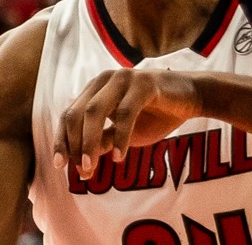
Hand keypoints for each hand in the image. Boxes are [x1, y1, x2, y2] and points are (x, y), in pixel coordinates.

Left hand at [54, 68, 200, 178]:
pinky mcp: (144, 83)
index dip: (61, 140)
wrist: (191, 97)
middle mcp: (105, 80)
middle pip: (76, 113)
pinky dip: (120, 137)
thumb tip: (82, 161)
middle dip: (75, 144)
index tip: (60, 166)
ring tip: (91, 166)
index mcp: (95, 89)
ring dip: (90, 141)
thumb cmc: (156, 114)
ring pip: (95, 111)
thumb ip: (104, 140)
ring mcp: (123, 79)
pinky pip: (126, 112)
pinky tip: (120, 157)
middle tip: (81, 171)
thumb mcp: (125, 132)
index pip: (68, 115)